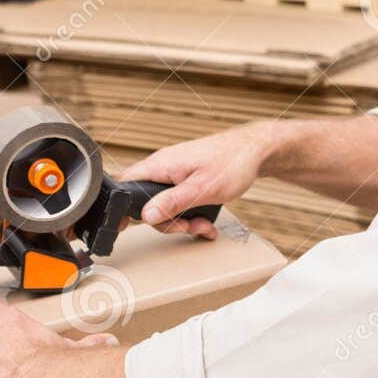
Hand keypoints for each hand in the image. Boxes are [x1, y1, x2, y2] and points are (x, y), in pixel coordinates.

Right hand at [118, 122, 276, 237]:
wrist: (255, 150)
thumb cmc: (232, 163)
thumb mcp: (202, 189)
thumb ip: (172, 202)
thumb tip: (147, 215)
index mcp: (160, 165)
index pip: (125, 185)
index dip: (122, 208)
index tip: (127, 226)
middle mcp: (163, 166)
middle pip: (147, 203)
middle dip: (169, 221)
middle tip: (190, 226)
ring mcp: (174, 171)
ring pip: (165, 205)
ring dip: (184, 220)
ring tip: (204, 224)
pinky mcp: (185, 177)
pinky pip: (178, 200)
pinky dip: (191, 213)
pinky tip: (206, 219)